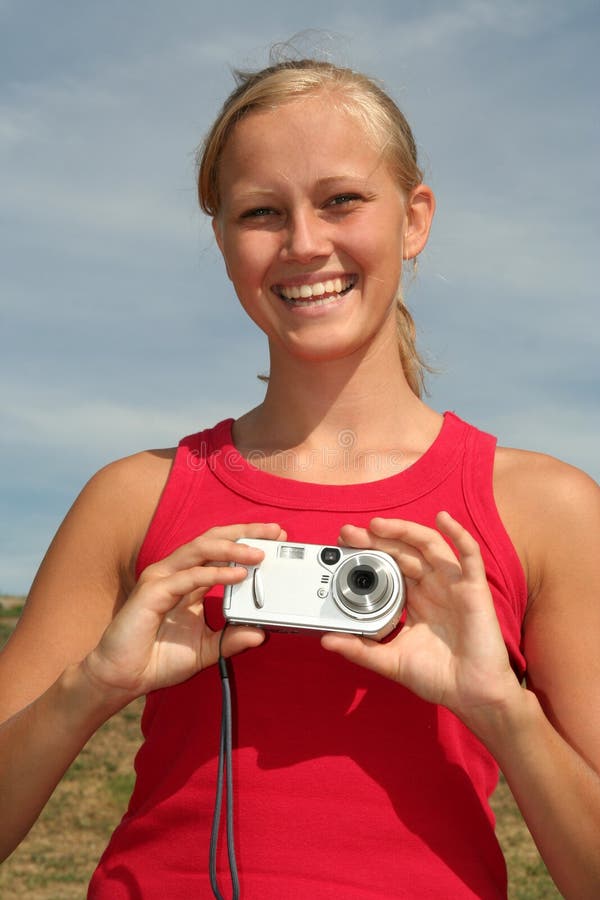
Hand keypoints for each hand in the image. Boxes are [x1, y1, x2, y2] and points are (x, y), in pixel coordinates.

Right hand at [83, 522, 285, 703]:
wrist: (123, 678)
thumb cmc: (157, 660)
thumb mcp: (206, 650)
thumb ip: (231, 640)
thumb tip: (260, 634)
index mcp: (188, 581)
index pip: (220, 550)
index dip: (246, 541)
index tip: (275, 538)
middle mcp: (176, 573)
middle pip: (213, 540)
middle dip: (245, 533)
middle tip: (274, 532)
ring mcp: (163, 579)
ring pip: (201, 549)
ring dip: (233, 548)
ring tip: (258, 553)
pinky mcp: (153, 592)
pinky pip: (190, 577)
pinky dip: (215, 574)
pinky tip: (238, 575)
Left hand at [321, 513, 521, 727]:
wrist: (472, 696)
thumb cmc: (438, 678)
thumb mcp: (390, 661)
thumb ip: (359, 650)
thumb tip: (326, 640)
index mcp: (413, 599)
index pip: (388, 566)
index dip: (367, 553)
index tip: (342, 547)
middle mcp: (432, 586)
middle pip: (403, 551)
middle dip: (376, 539)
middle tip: (349, 533)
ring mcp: (453, 585)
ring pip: (428, 546)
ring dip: (404, 531)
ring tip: (377, 525)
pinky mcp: (474, 588)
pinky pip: (469, 555)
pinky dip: (459, 533)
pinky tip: (443, 519)